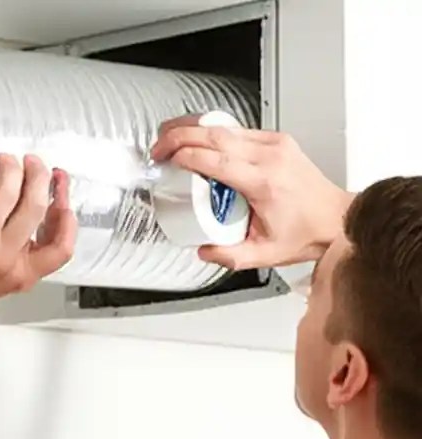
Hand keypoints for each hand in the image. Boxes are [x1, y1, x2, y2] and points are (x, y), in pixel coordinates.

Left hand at [0, 153, 76, 320]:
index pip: (62, 247)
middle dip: (39, 176)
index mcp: (21, 273)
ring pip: (8, 192)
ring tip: (4, 160)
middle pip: (36, 206)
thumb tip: (31, 215)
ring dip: (10, 167)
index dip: (67, 216)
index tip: (61, 194)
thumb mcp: (0, 280)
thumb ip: (19, 255)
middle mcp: (4, 258)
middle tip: (32, 163)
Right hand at [151, 115, 353, 268]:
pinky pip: (237, 129)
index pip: (215, 161)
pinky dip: (212, 130)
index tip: (166, 162)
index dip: (184, 157)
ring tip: (169, 136)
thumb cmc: (306, 232)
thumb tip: (201, 249)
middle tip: (158, 147)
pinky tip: (196, 137)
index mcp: (264, 182)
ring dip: (192, 128)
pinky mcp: (277, 139)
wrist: (336, 218)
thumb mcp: (264, 255)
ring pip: (225, 126)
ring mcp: (275, 144)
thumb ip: (228, 256)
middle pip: (215, 135)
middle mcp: (270, 157)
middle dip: (179, 136)